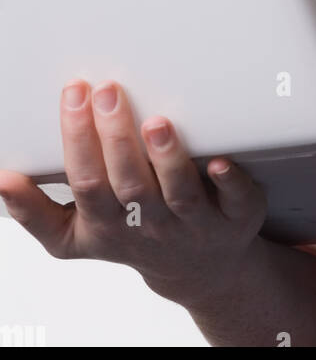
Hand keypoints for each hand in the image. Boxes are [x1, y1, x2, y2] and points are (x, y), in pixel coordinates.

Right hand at [0, 80, 267, 308]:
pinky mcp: (237, 215)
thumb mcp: (75, 236)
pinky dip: (228, 180)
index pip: (86, 184)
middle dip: (114, 136)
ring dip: (167, 157)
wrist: (197, 269)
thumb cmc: (131, 236)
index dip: (77, 142)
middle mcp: (150, 223)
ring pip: (178, 192)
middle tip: (107, 90)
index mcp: (108, 224)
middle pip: (128, 183)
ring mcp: (194, 223)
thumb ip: (35, 211)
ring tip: (156, 122)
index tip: (73, 94)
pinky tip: (219, 160)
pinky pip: (235, 199)